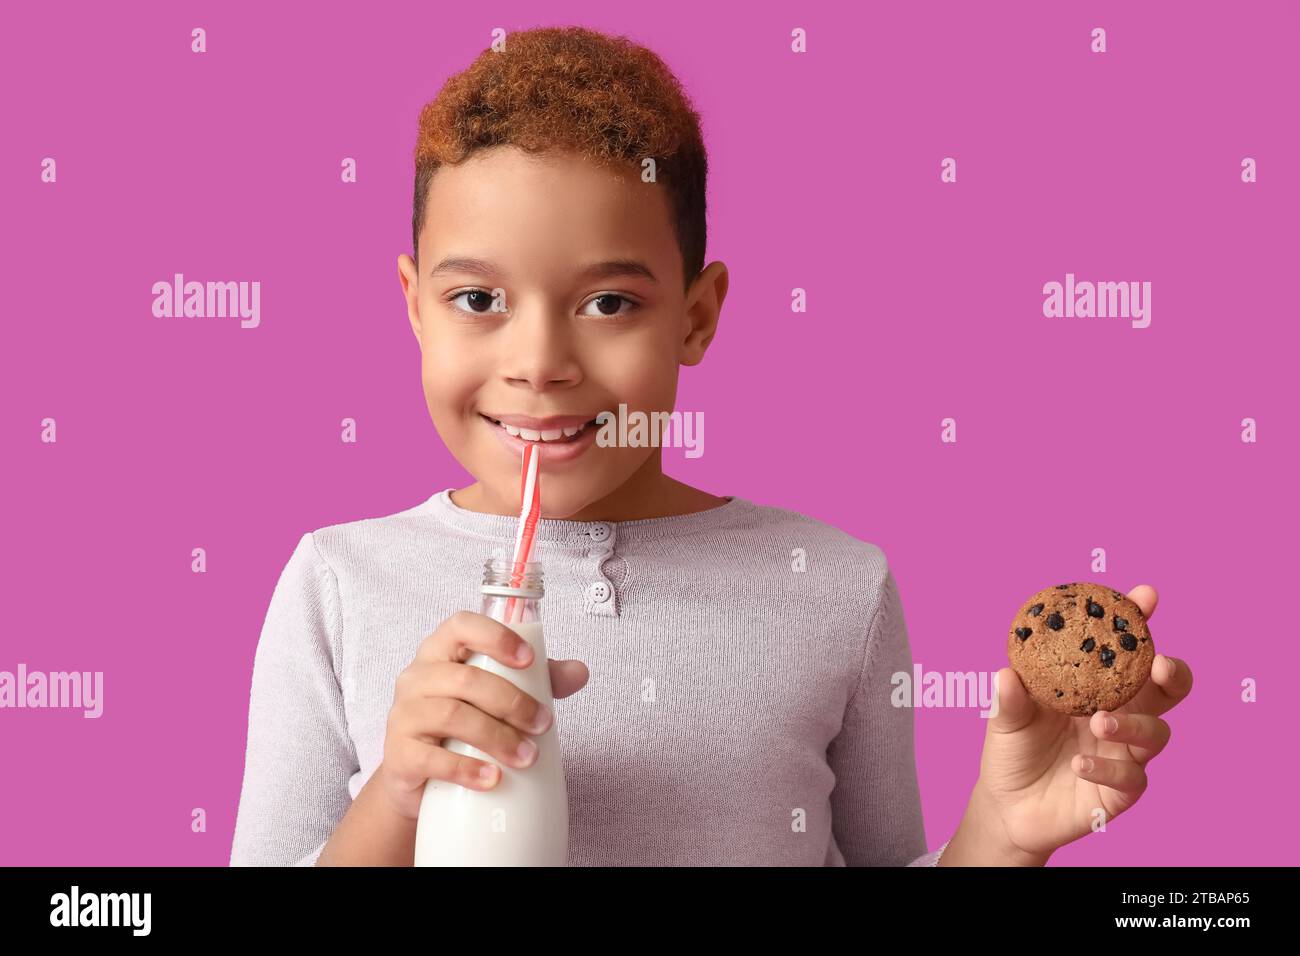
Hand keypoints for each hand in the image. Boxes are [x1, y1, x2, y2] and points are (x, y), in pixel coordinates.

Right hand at [379, 610, 589, 821]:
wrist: (421, 776)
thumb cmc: (463, 723)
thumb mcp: (499, 694)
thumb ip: (540, 680)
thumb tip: (580, 672)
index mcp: (441, 652)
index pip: (461, 626)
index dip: (495, 637)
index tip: (529, 660)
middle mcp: (417, 677)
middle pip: (466, 679)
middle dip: (512, 702)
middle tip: (543, 724)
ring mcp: (403, 715)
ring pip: (451, 716)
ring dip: (497, 737)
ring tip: (526, 757)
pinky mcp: (398, 755)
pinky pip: (431, 759)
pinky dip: (466, 769)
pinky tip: (492, 778)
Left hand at [945, 585, 1191, 863]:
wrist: (1006, 805)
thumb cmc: (1013, 748)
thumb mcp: (1005, 717)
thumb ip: (1009, 697)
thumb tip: (1005, 673)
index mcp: (1098, 686)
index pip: (1128, 650)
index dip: (1141, 621)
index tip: (1146, 596)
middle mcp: (1122, 714)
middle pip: (1169, 689)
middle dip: (1173, 672)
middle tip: (1159, 664)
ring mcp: (1126, 752)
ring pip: (1157, 734)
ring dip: (1133, 725)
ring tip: (1100, 721)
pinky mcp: (1122, 792)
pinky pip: (1131, 778)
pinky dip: (1108, 769)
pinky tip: (1079, 763)